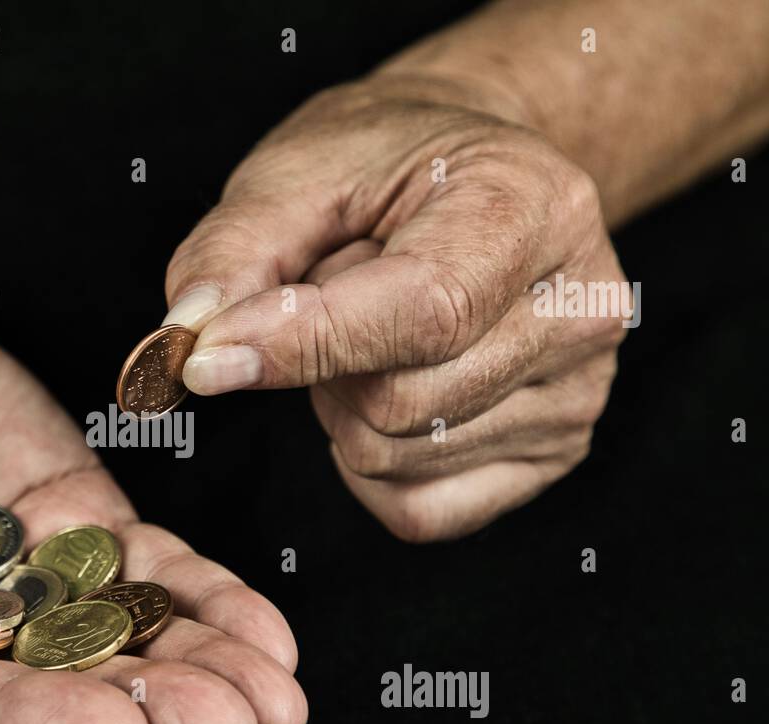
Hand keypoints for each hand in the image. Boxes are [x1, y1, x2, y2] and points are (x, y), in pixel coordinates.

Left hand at [164, 75, 629, 540]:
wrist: (471, 179)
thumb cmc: (386, 168)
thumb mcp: (296, 172)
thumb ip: (233, 254)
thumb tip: (188, 343)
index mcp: (530, 206)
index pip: (423, 312)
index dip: (304, 346)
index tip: (208, 358)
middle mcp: (581, 306)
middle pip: (399, 403)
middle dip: (321, 366)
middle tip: (333, 300)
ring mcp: (579, 390)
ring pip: (396, 458)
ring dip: (343, 407)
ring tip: (371, 335)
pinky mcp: (555, 453)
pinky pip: (421, 510)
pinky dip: (370, 468)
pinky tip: (388, 391)